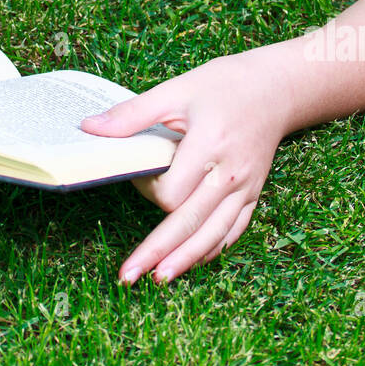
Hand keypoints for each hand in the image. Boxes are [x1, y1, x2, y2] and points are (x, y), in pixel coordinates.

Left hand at [80, 53, 288, 283]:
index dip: (148, 191)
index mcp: (209, 146)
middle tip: (128, 275)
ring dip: (185, 260)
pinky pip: (234, 231)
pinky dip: (212, 249)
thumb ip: (132, 114)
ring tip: (158, 279)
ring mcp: (245, 188)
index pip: (173, 191)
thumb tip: (89, 128)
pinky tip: (191, 261)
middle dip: (157, 251)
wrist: (275, 88)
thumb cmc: (223, 86)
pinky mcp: (253, 195)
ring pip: (213, 235)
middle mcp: (230, 173)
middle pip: (189, 224)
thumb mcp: (175, 90)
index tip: (139, 176)